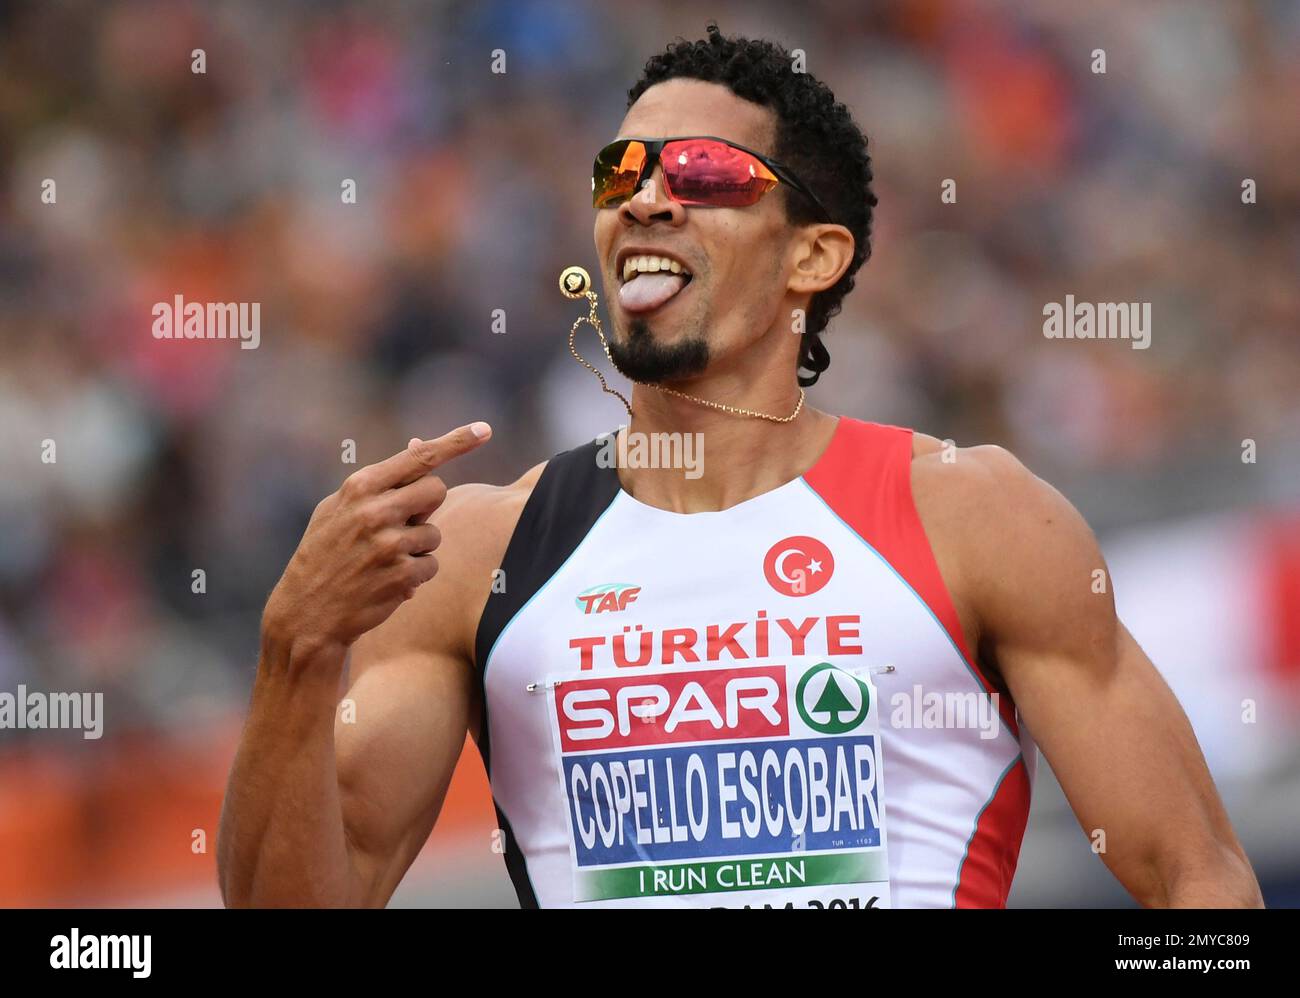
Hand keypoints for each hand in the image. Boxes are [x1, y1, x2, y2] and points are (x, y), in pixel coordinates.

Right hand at [262, 422, 491, 663]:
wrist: (306, 612)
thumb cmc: (326, 553)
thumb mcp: (339, 508)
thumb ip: (381, 481)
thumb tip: (420, 445)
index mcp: (359, 487)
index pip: (419, 458)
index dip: (456, 442)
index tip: (485, 430)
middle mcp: (375, 511)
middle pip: (437, 490)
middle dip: (427, 506)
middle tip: (403, 522)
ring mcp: (390, 544)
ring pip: (434, 533)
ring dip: (417, 547)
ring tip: (382, 560)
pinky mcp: (402, 575)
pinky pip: (431, 564)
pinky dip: (416, 574)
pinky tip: (387, 581)